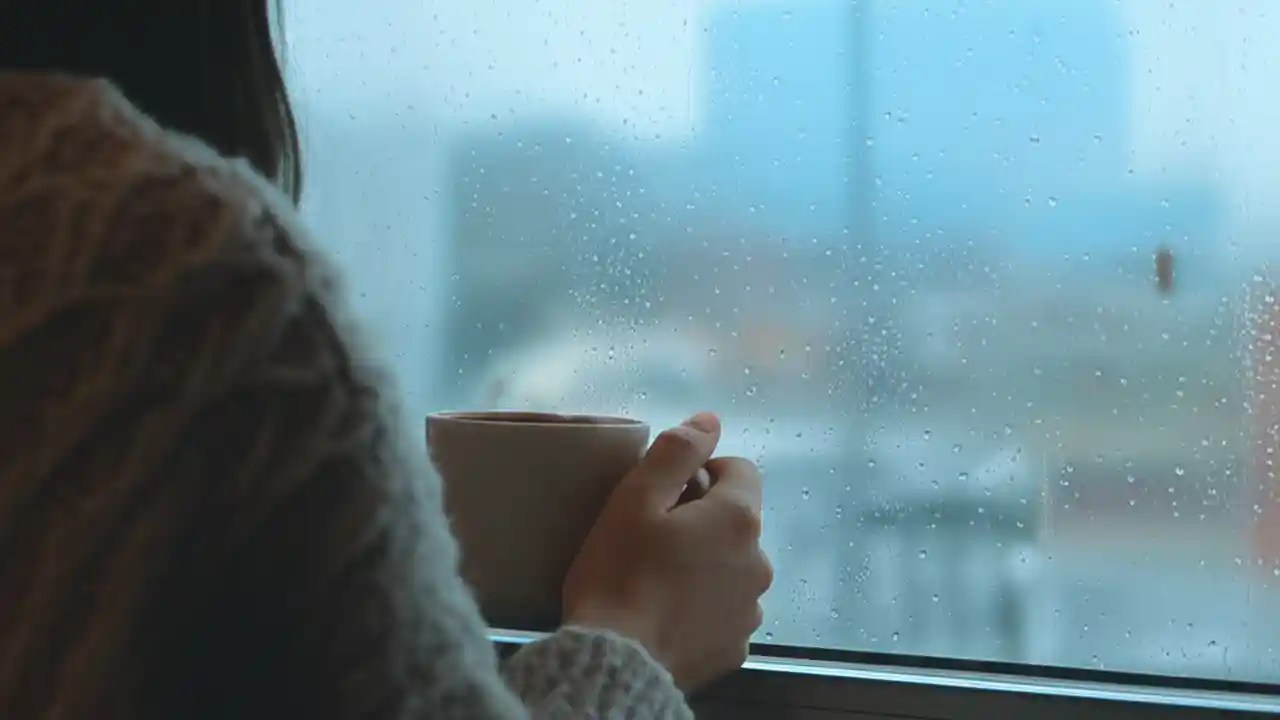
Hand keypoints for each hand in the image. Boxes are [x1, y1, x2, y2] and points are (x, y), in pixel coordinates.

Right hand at [562, 413, 772, 690]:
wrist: (616, 662)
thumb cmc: (619, 573)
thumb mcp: (636, 499)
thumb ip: (677, 452)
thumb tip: (709, 420)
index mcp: (738, 518)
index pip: (741, 470)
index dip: (704, 471)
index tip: (668, 491)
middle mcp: (759, 561)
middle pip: (737, 521)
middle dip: (703, 519)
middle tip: (652, 536)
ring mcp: (751, 608)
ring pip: (732, 567)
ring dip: (707, 564)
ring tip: (657, 579)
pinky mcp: (736, 646)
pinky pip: (725, 610)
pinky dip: (703, 606)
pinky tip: (666, 613)